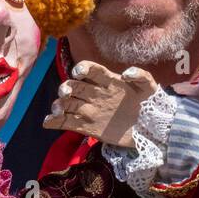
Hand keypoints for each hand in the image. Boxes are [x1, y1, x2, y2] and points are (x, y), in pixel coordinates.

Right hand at [42, 61, 158, 146]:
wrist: (151, 128)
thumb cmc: (150, 103)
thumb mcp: (150, 87)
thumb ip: (141, 76)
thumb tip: (126, 72)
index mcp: (109, 81)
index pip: (92, 70)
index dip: (83, 69)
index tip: (79, 73)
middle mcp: (96, 93)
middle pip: (75, 86)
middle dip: (67, 87)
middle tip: (66, 94)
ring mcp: (90, 110)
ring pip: (68, 103)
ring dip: (59, 104)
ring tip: (58, 111)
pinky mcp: (87, 127)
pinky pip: (67, 122)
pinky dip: (54, 122)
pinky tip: (47, 122)